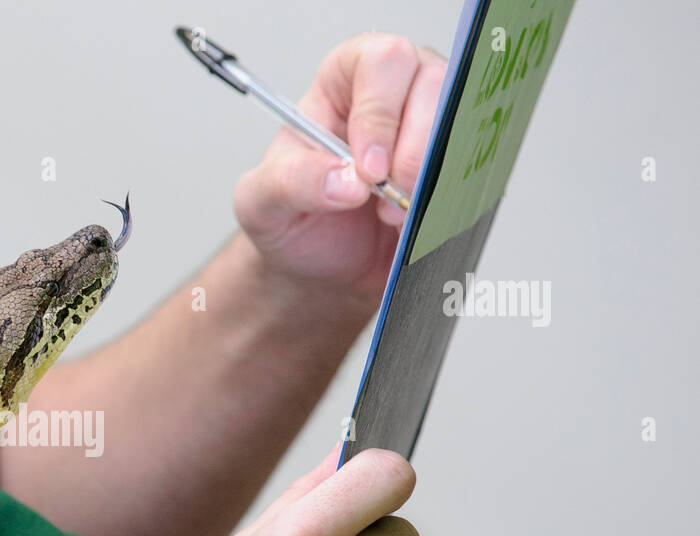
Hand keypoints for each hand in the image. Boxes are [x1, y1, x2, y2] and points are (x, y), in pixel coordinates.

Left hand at [233, 34, 446, 308]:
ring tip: (392, 216)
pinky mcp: (455, 165)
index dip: (379, 114)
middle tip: (384, 198)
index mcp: (344, 81)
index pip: (380, 62)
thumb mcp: (263, 203)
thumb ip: (293, 183)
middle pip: (434, 84)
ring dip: (432, 178)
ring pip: (463, 124)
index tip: (367, 169)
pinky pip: (477, 168)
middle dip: (412, 151)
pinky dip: (449, 199)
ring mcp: (433, 127)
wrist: (319, 268)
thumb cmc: (292, 220)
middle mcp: (396, 92)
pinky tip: (417, 221)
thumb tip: (346, 181)